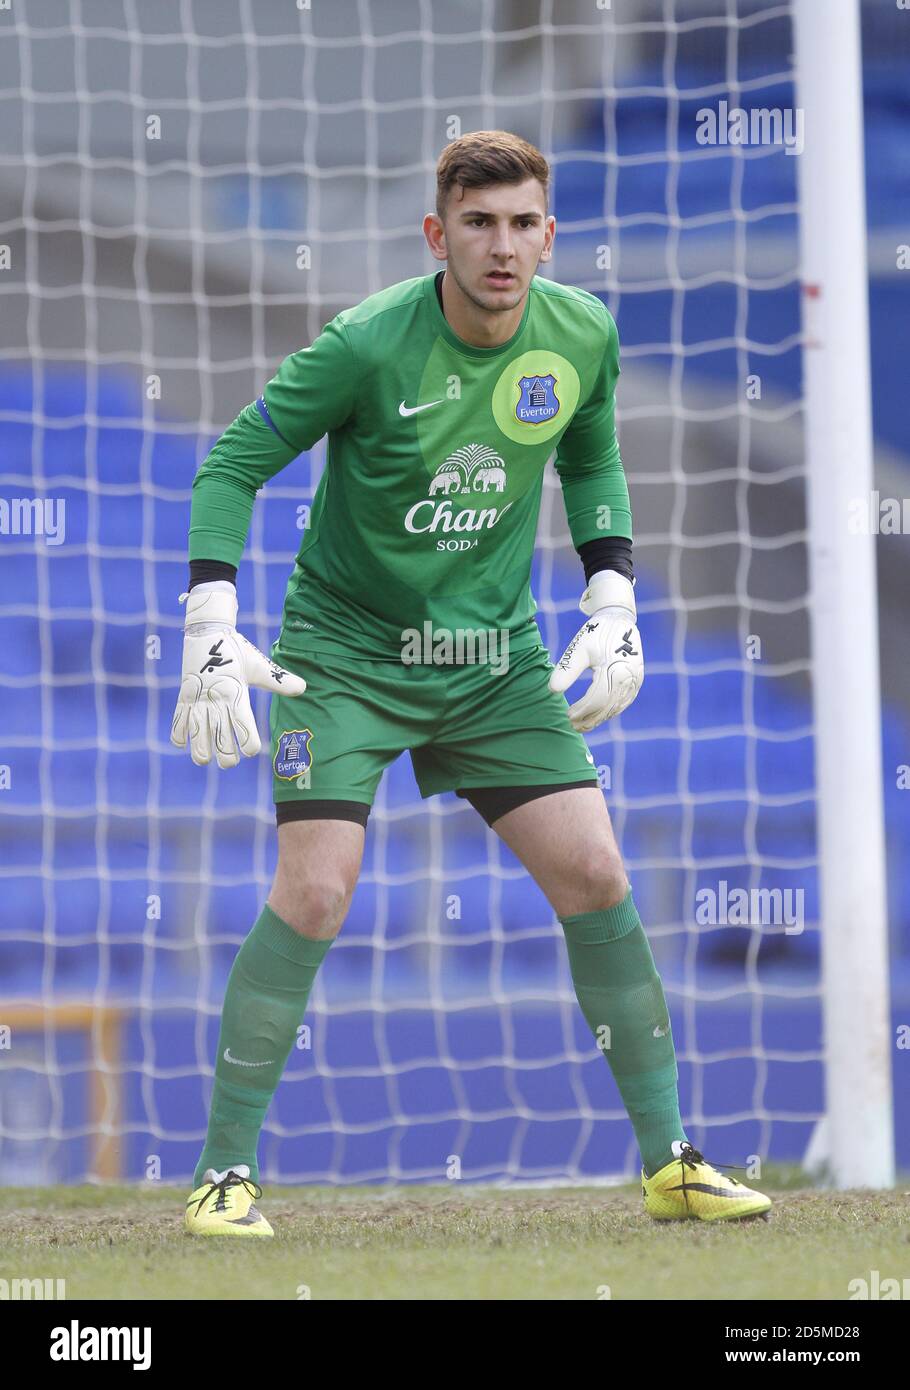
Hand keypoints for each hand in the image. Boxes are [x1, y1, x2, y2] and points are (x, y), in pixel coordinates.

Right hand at [170, 581, 305, 767]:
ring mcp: (197, 699)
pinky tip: (184, 742)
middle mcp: (216, 699)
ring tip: (205, 759)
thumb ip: (279, 680)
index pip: (243, 727)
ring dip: (200, 751)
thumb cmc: (237, 651)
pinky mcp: (183, 697)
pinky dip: (179, 735)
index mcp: (236, 693)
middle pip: (219, 738)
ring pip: (196, 734)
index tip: (251, 750)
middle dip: (225, 756)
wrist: (208, 632)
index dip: (248, 744)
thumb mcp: (259, 665)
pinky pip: (177, 721)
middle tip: (230, 762)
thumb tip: (304, 688)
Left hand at [548, 571, 643, 731]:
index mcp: (614, 670)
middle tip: (573, 726)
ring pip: (617, 707)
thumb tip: (551, 690)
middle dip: (590, 719)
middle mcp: (628, 678)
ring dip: (600, 718)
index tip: (567, 716)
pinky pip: (625, 701)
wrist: (618, 618)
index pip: (595, 700)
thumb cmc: (595, 632)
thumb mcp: (579, 648)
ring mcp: (635, 679)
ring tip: (584, 725)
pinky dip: (611, 710)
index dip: (581, 711)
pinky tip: (598, 715)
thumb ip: (566, 669)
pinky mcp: (637, 679)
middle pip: (607, 707)